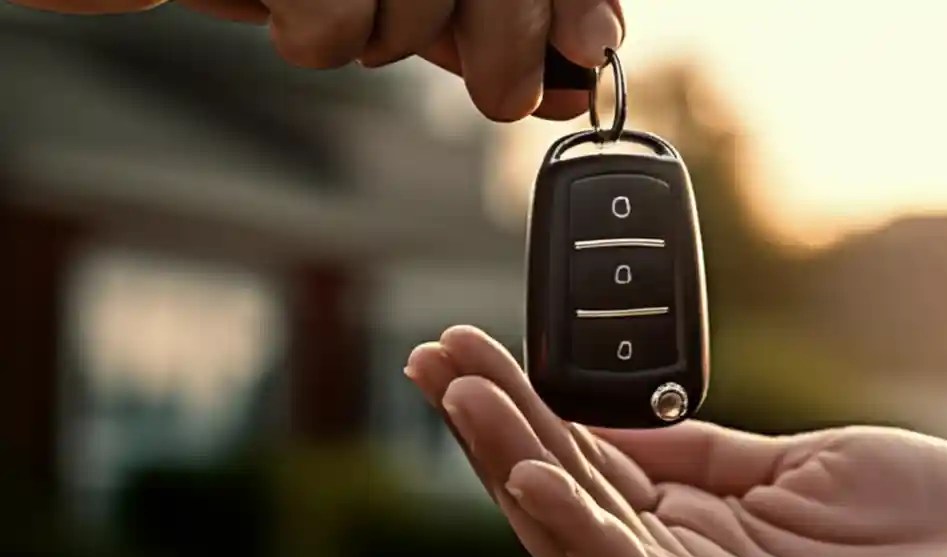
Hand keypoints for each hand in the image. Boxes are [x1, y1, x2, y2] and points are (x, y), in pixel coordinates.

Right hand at [7, 0, 623, 120]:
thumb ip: (487, 24)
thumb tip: (569, 76)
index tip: (588, 50)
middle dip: (507, 47)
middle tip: (496, 90)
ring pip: (421, 5)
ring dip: (390, 38)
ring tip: (352, 9)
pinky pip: (334, 25)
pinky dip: (317, 40)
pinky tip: (290, 6)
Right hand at [403, 326, 946, 556]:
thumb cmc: (926, 534)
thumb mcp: (794, 469)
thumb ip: (700, 454)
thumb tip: (612, 417)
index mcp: (697, 542)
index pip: (585, 471)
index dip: (523, 412)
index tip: (468, 352)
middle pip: (564, 504)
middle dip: (495, 429)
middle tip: (437, 359)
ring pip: (583, 544)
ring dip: (516, 467)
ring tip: (465, 397)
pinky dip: (583, 532)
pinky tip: (536, 476)